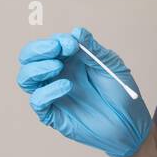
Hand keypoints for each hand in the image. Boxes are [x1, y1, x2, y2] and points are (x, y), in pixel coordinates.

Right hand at [16, 26, 151, 156]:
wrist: (130, 125)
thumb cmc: (121, 94)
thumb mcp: (111, 65)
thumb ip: (92, 49)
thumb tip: (76, 31)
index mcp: (68, 60)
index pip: (49, 45)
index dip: (56, 41)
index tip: (71, 44)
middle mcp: (56, 75)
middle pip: (29, 58)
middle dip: (37, 50)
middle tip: (55, 49)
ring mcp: (52, 94)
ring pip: (26, 78)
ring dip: (37, 68)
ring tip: (57, 66)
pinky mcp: (52, 114)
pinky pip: (38, 101)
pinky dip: (47, 91)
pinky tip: (66, 86)